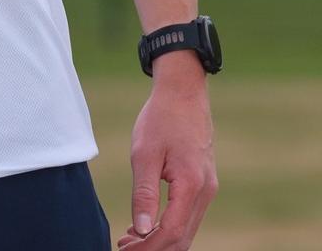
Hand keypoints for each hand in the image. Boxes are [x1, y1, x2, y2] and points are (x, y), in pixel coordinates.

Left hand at [116, 59, 216, 247]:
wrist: (183, 94)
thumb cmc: (160, 120)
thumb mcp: (144, 154)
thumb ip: (144, 193)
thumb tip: (140, 229)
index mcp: (192, 186)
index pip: (171, 232)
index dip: (148, 247)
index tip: (123, 249)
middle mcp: (205, 192)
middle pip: (182, 237)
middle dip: (153, 248)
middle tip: (122, 248)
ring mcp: (207, 189)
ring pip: (186, 229)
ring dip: (159, 240)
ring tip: (128, 240)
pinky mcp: (203, 184)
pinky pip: (187, 215)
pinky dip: (167, 226)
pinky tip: (144, 226)